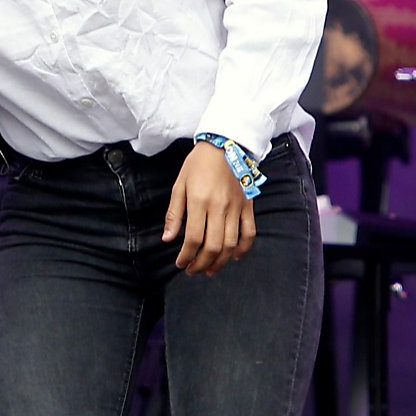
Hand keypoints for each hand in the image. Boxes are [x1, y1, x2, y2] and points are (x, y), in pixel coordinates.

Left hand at [165, 142, 256, 274]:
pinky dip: (243, 248)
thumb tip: (167, 238)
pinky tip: (234, 256)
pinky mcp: (248, 206)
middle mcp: (220, 207)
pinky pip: (249, 232)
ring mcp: (237, 208)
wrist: (226, 144)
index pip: (192, 238)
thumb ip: (174, 213)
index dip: (186, 256)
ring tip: (209, 269)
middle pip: (213, 246)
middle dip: (201, 263)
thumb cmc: (198, 164)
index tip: (180, 263)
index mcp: (199, 201)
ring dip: (220, 262)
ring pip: (231, 244)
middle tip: (193, 270)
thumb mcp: (179, 185)